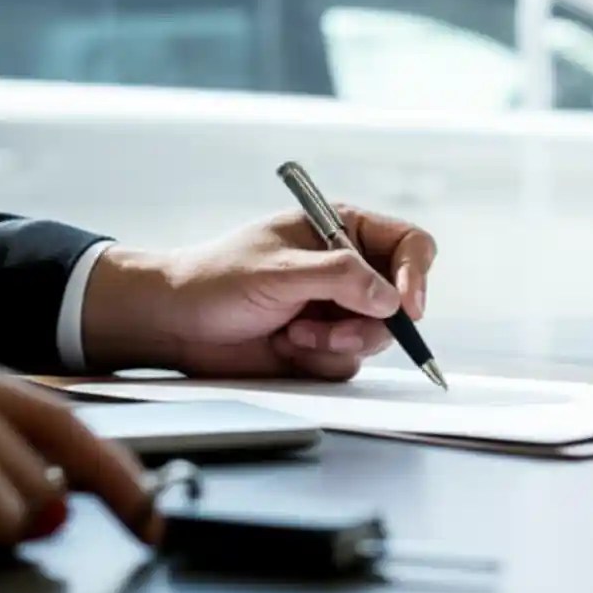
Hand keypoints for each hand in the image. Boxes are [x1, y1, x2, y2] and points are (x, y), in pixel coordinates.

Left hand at [81, 205, 435, 378]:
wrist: (177, 325)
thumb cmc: (217, 279)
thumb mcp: (280, 270)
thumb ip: (340, 278)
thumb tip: (391, 299)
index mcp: (341, 229)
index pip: (408, 245)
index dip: (415, 275)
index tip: (406, 307)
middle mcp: (347, 268)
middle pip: (400, 300)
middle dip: (367, 322)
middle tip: (333, 332)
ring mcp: (338, 308)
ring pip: (377, 336)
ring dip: (337, 342)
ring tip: (294, 335)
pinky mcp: (324, 345)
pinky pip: (350, 362)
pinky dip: (320, 361)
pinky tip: (285, 345)